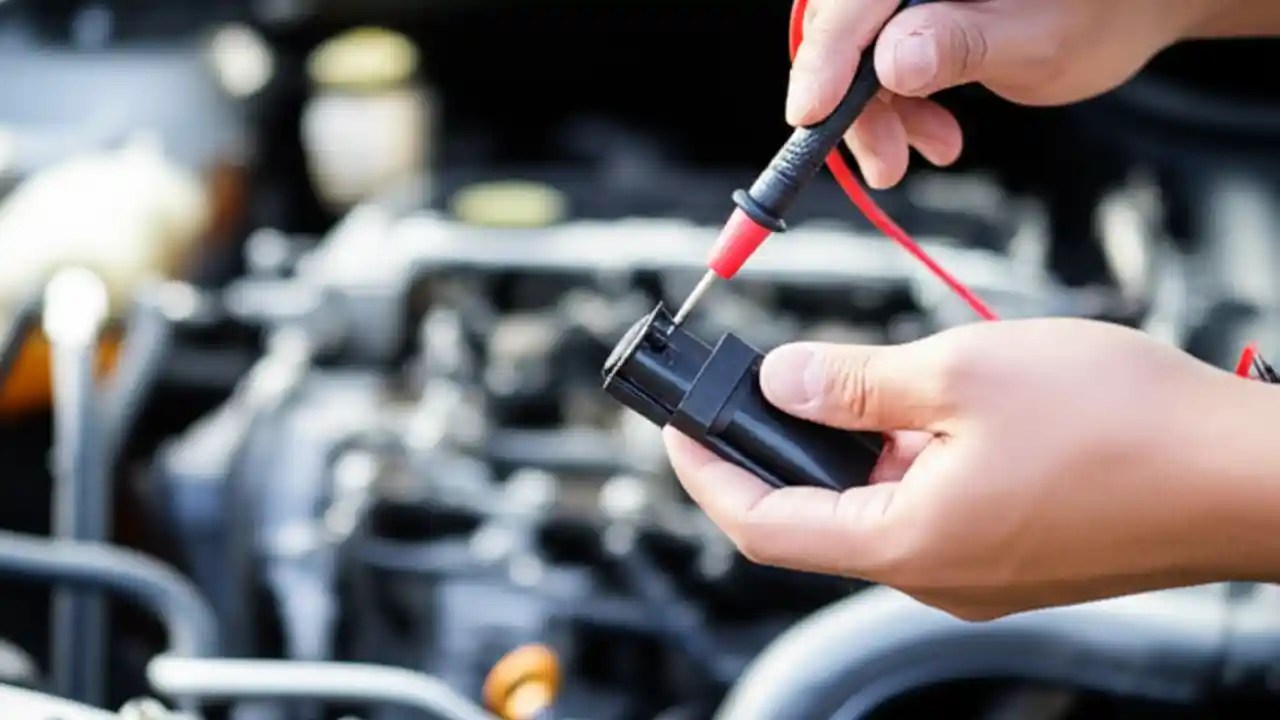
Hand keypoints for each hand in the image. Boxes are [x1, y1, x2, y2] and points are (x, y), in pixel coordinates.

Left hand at [664, 318, 1279, 619]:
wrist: (1245, 474)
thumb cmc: (1124, 427)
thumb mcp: (962, 374)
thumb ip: (856, 383)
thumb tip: (782, 382)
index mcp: (906, 544)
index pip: (764, 525)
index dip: (705, 475)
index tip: (675, 428)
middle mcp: (934, 574)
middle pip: (816, 515)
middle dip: (779, 448)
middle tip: (761, 381)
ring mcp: (976, 570)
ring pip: (876, 505)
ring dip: (851, 445)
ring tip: (859, 376)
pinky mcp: (1013, 553)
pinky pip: (930, 507)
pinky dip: (906, 457)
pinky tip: (933, 405)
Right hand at [790, 0, 1218, 187]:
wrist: (1132, 11)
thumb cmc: (1104, 14)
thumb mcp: (1036, 39)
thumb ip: (961, 45)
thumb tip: (890, 59)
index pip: (852, 0)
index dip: (825, 56)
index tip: (812, 114)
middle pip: (842, 28)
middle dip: (851, 101)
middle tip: (884, 163)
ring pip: (853, 54)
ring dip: (877, 117)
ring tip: (928, 151)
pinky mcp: (911, 15)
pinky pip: (876, 63)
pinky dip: (895, 110)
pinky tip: (934, 135)